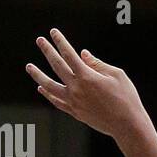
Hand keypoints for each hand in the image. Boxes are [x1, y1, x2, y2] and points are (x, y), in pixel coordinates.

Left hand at [27, 30, 148, 141]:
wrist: (127, 124)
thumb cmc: (126, 98)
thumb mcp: (116, 75)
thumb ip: (97, 63)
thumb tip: (82, 54)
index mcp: (87, 76)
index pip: (69, 54)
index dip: (60, 41)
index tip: (53, 32)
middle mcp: (76, 88)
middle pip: (56, 66)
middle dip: (47, 51)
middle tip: (39, 40)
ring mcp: (73, 101)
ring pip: (49, 86)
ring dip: (38, 75)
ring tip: (29, 66)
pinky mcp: (75, 113)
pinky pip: (56, 102)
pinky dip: (48, 95)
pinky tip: (41, 89)